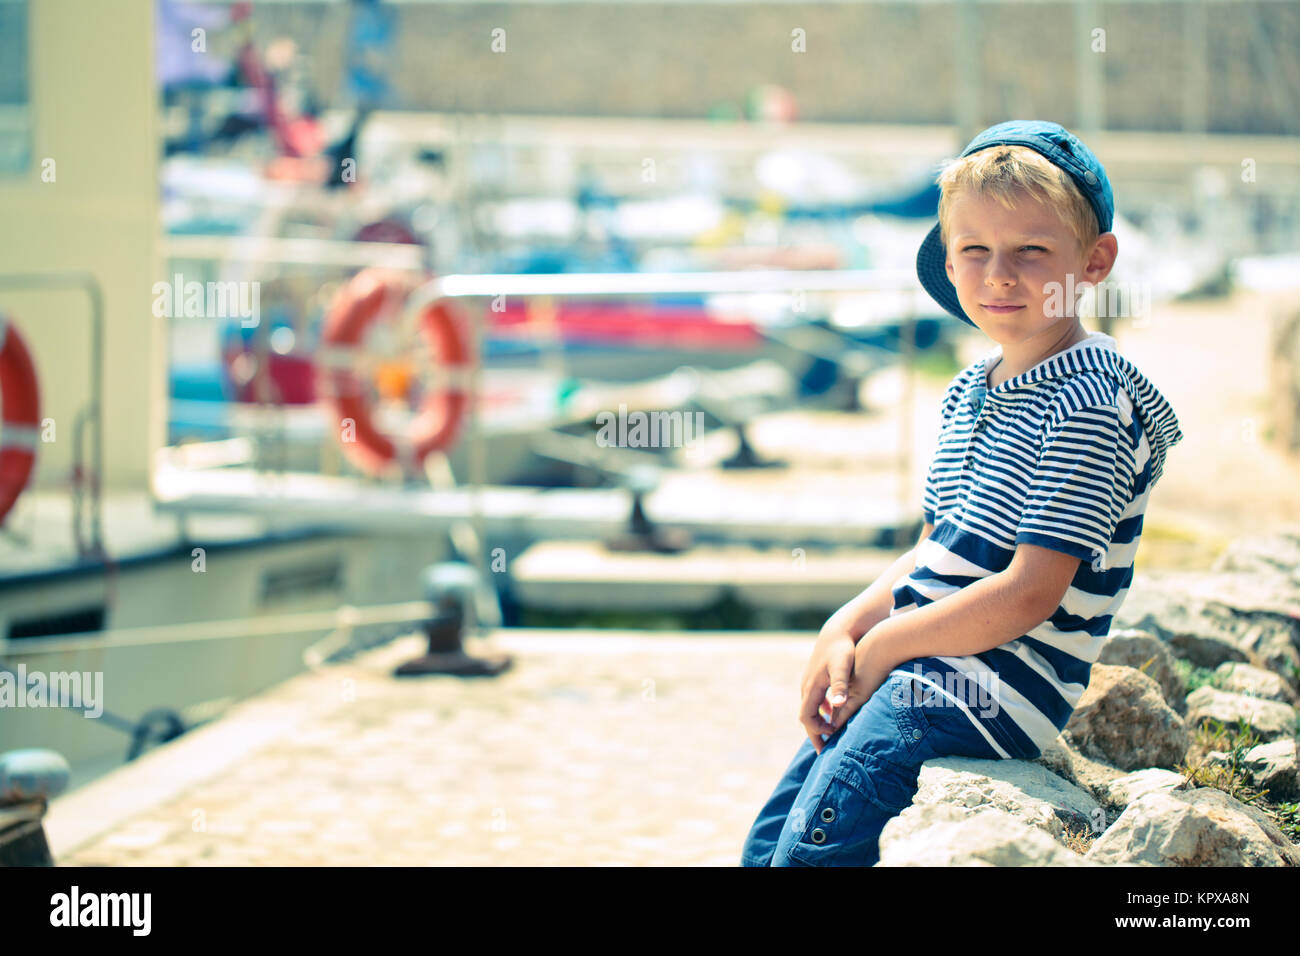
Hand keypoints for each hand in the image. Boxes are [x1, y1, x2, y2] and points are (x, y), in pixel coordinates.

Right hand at [798, 626, 856, 754]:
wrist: (838, 630)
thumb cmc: (842, 649)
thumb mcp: (843, 667)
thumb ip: (840, 686)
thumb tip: (837, 706)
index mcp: (811, 688)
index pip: (806, 718)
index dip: (817, 732)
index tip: (832, 739)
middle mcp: (807, 686)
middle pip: (806, 717)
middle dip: (815, 734)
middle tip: (825, 751)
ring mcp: (810, 682)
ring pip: (810, 708)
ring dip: (818, 723)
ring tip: (830, 736)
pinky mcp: (816, 677)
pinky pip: (815, 700)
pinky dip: (821, 711)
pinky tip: (833, 714)